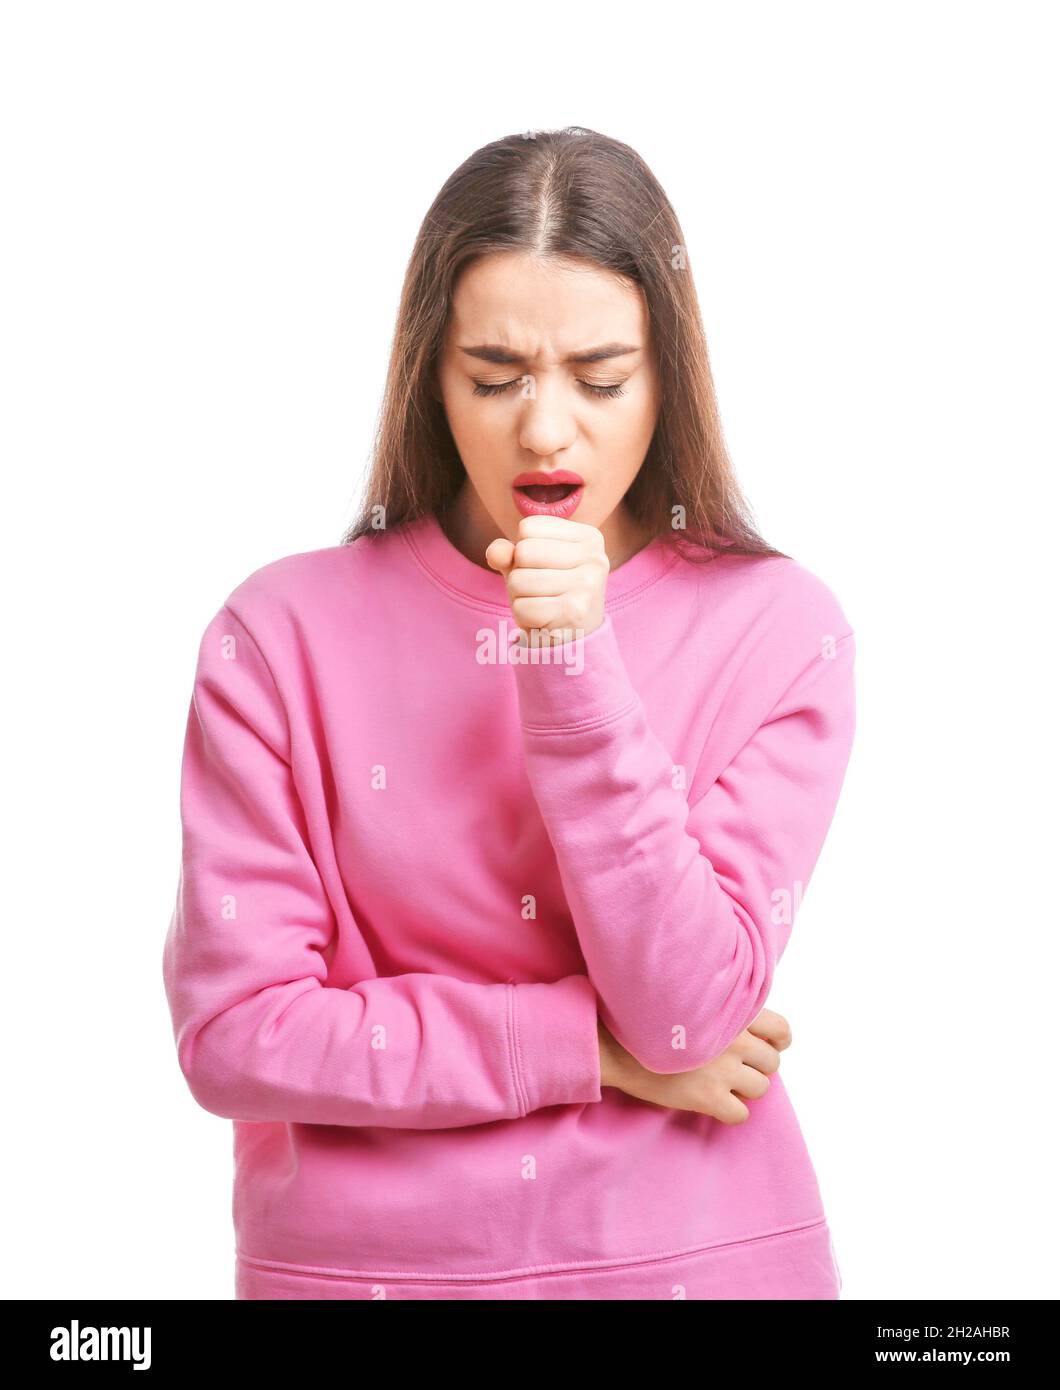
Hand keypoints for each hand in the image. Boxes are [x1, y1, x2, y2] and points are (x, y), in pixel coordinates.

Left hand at [485, 515, 609, 643]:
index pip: (528, 527)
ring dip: (519, 597)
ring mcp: (588, 584)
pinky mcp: (575, 611)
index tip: (544, 568)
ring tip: (541, 605)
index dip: (522, 550)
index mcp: (588, 537)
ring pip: (519, 580)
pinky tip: (543, 621)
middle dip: (519, 574)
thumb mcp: (527, 566)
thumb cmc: (549, 594)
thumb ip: (507, 552)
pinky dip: (523, 617)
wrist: (575, 639)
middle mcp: (594, 557)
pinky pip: (522, 607)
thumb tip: (495, 552)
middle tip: (539, 590)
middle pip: (523, 551)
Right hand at [597, 1009, 791, 1123]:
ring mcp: (724, 1069)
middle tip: (735, 1068)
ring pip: (761, 1088)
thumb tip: (747, 1029)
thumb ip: (722, 1011)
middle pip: (772, 1062)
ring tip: (721, 1083)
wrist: (617, 1043)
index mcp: (732, 1012)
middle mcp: (734, 1039)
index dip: (777, 1041)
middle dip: (758, 1067)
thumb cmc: (650, 1020)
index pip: (781, 1029)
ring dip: (745, 1089)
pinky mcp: (709, 1097)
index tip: (765, 1046)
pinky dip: (730, 1111)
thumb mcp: (692, 1002)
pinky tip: (712, 1102)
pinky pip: (741, 1114)